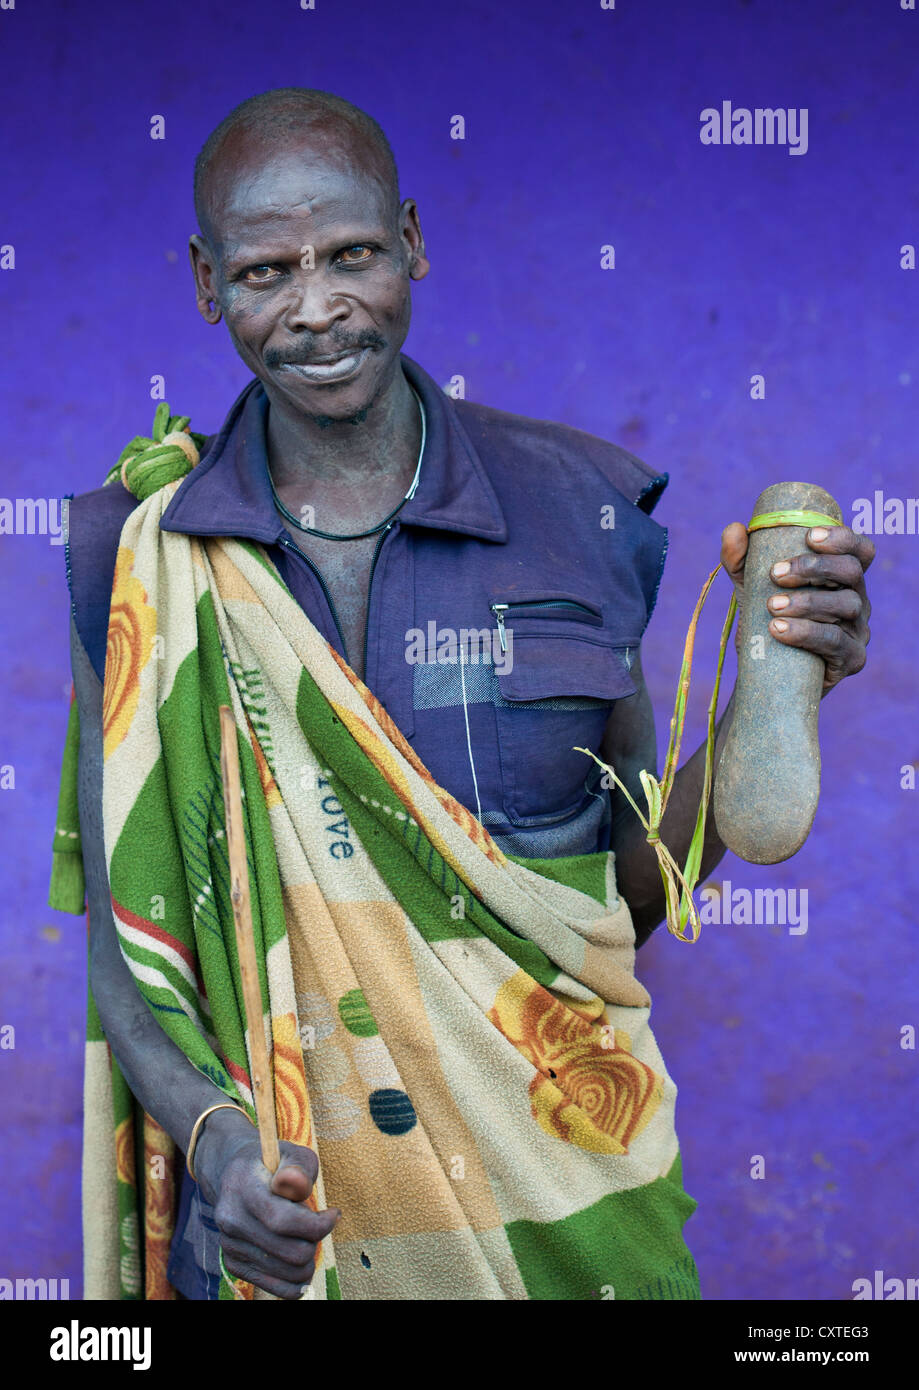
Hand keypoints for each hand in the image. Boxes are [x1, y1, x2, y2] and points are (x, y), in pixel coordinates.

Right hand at [195, 1108, 339, 1298]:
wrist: (235, 1175)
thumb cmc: (272, 1164)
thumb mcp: (291, 1152)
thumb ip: (300, 1167)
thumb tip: (299, 1186)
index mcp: (243, 1190)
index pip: (284, 1221)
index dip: (319, 1224)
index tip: (334, 1214)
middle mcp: (232, 1221)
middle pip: (291, 1253)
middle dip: (315, 1241)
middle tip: (316, 1225)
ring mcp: (230, 1246)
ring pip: (288, 1273)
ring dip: (308, 1260)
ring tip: (307, 1239)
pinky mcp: (233, 1264)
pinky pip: (276, 1288)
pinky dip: (296, 1281)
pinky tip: (302, 1263)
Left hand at [720, 521, 873, 695]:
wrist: (764, 676)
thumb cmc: (764, 621)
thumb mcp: (749, 587)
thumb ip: (740, 558)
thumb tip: (734, 529)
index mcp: (842, 578)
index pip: (859, 550)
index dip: (842, 538)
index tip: (809, 535)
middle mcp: (857, 600)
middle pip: (852, 571)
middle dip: (815, 567)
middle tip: (776, 574)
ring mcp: (858, 631)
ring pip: (845, 605)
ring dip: (807, 602)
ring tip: (772, 605)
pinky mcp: (851, 659)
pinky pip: (836, 643)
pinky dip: (806, 633)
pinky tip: (778, 629)